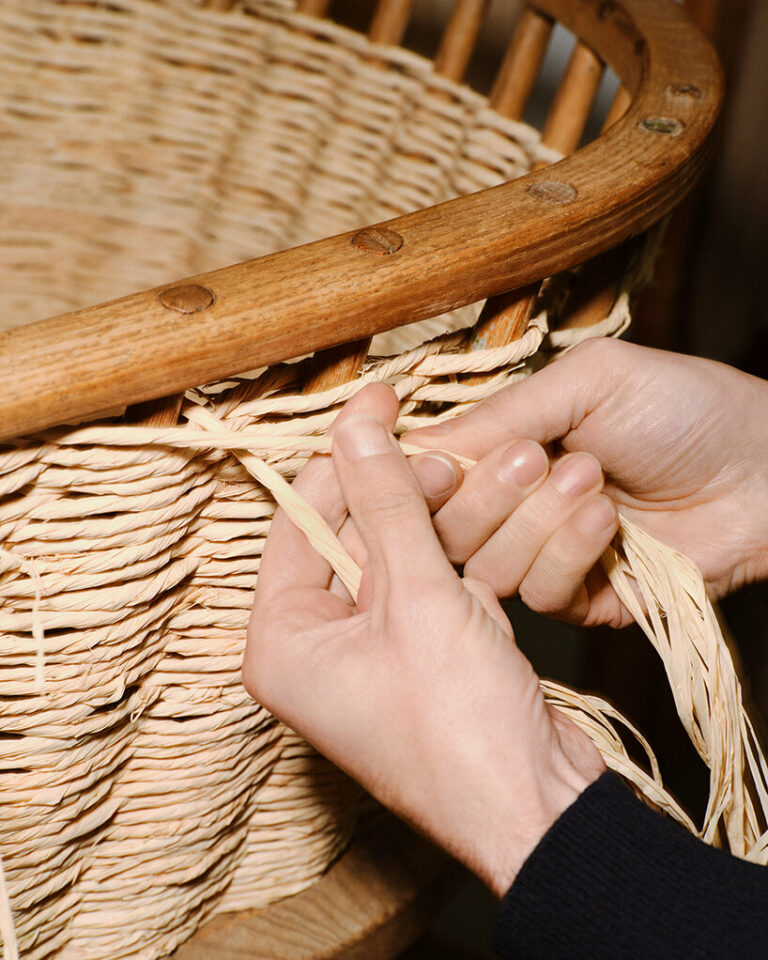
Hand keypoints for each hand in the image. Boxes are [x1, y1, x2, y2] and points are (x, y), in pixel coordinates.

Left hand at [243, 384, 604, 895]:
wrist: (534, 808)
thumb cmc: (461, 725)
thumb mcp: (418, 598)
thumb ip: (385, 503)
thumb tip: (355, 423)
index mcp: (282, 640)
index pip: (302, 521)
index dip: (341, 458)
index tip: (376, 402)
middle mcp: (314, 647)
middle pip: (346, 536)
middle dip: (394, 489)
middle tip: (440, 447)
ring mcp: (368, 654)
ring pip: (392, 557)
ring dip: (430, 518)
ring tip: (470, 473)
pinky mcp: (416, 658)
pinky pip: (423, 587)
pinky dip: (451, 558)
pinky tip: (481, 527)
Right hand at [406, 338, 767, 624]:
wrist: (764, 468)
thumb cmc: (683, 408)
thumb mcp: (588, 381)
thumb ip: (501, 411)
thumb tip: (417, 446)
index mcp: (503, 448)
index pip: (428, 477)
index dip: (421, 479)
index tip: (443, 466)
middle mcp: (512, 506)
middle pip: (444, 529)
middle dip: (486, 496)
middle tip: (538, 457)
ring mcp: (543, 555)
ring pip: (484, 567)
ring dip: (535, 522)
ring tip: (592, 479)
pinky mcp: (580, 599)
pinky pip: (538, 596)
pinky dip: (567, 554)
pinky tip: (610, 521)